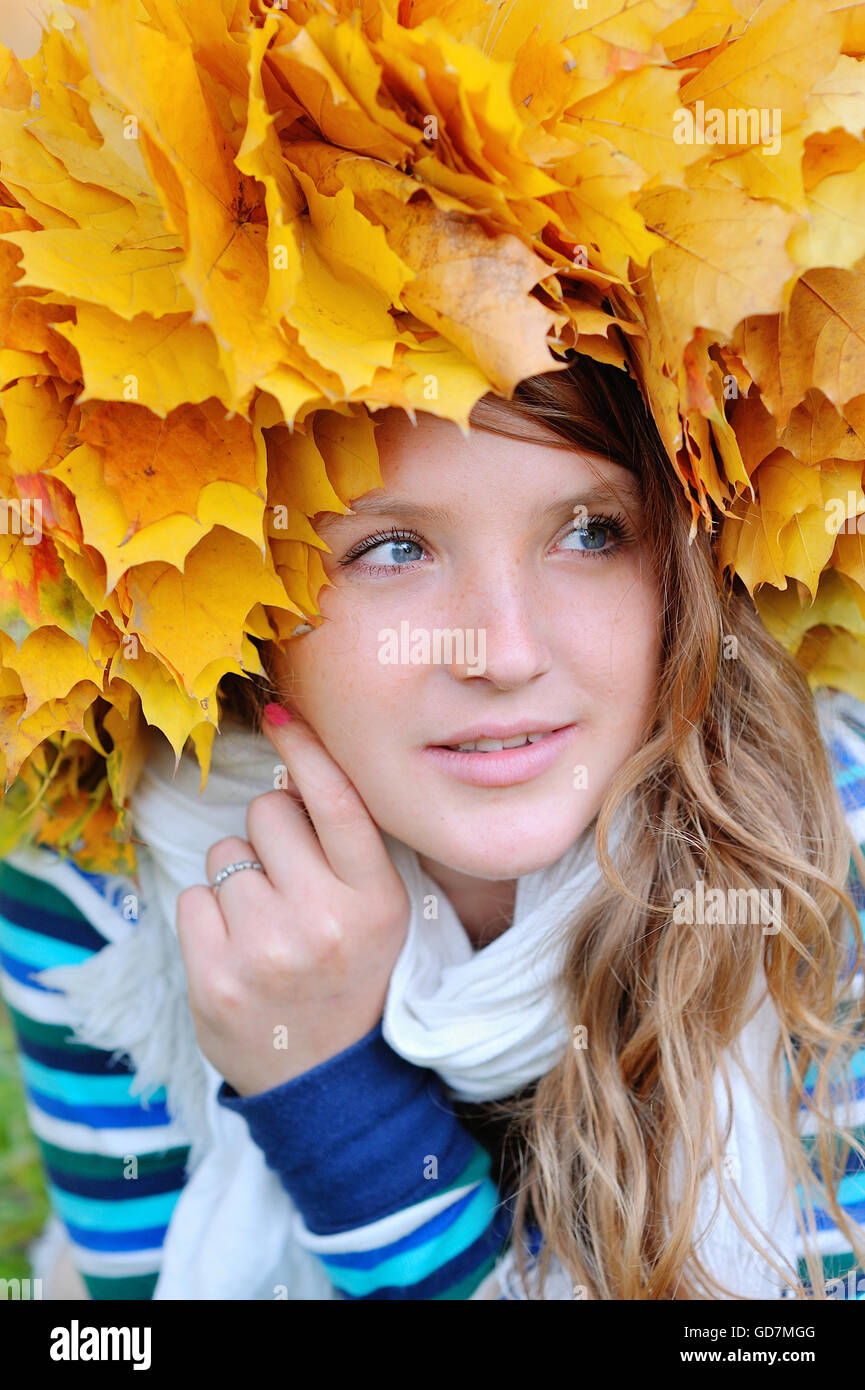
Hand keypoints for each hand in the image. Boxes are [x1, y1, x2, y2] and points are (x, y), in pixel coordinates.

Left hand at [176, 704, 410, 1096]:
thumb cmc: (353, 976)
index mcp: (377, 899)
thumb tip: (295, 759)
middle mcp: (325, 919)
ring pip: (225, 854)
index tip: (279, 710)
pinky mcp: (215, 977)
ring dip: (237, 879)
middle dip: (271, 835)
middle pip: (268, 813)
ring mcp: (266, 949)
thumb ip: (348, 846)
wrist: (328, 1080)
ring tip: (266, 927)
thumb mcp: (382, 914)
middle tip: (289, 886)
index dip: (305, 748)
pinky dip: (208, 916)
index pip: (336, 800)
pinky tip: (236, 949)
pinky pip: (191, 896)